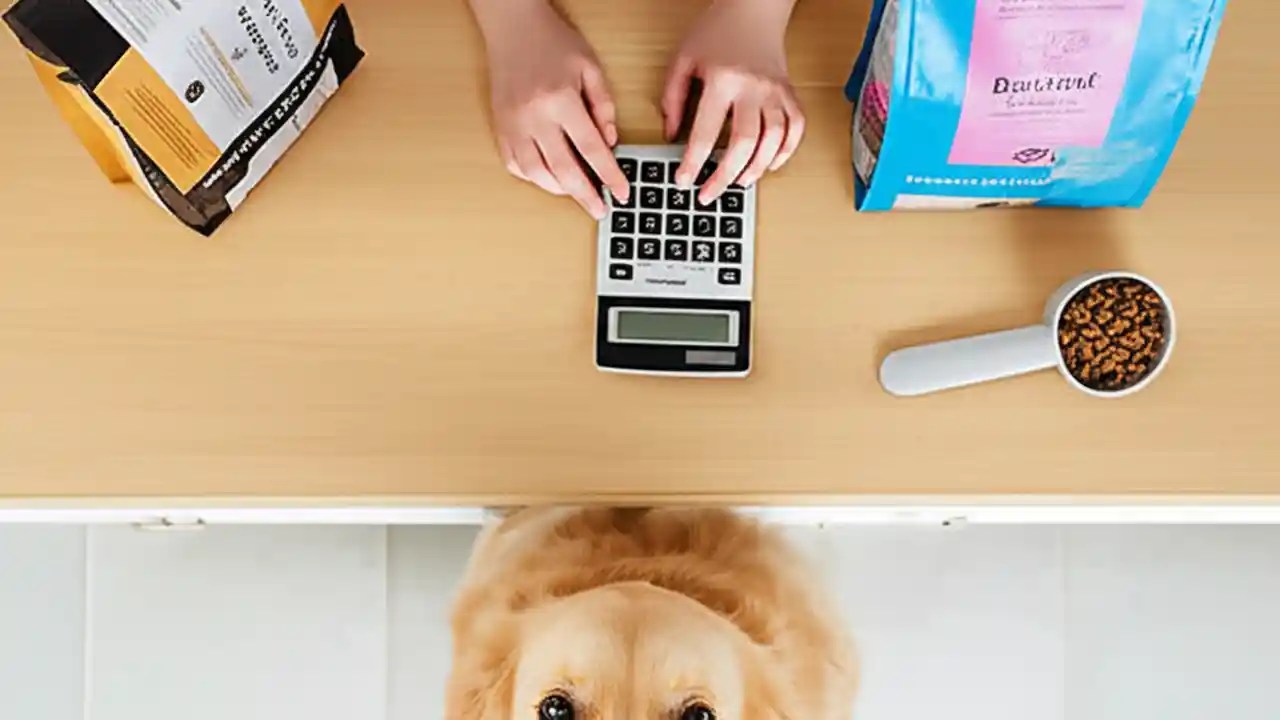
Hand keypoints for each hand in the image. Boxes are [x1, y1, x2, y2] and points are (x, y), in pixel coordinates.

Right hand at [476, 1, 628, 217]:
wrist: (512, 28)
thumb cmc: (553, 43)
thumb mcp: (590, 67)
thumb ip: (603, 106)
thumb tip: (610, 142)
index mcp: (561, 100)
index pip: (591, 149)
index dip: (609, 176)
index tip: (622, 193)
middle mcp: (534, 117)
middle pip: (563, 170)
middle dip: (585, 195)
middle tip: (600, 208)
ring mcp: (513, 125)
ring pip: (535, 173)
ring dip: (558, 189)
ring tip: (577, 193)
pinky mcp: (500, 127)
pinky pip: (514, 164)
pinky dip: (533, 177)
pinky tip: (548, 178)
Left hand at [663, 0, 803, 203]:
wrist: (753, 8)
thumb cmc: (715, 31)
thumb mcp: (683, 60)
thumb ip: (673, 99)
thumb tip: (673, 137)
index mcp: (722, 79)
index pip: (706, 132)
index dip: (693, 162)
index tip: (684, 181)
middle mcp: (753, 87)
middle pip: (744, 143)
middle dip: (725, 175)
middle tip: (710, 194)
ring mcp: (776, 91)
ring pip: (773, 140)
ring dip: (757, 168)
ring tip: (739, 182)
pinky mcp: (790, 92)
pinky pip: (796, 128)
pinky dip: (786, 151)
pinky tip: (770, 164)